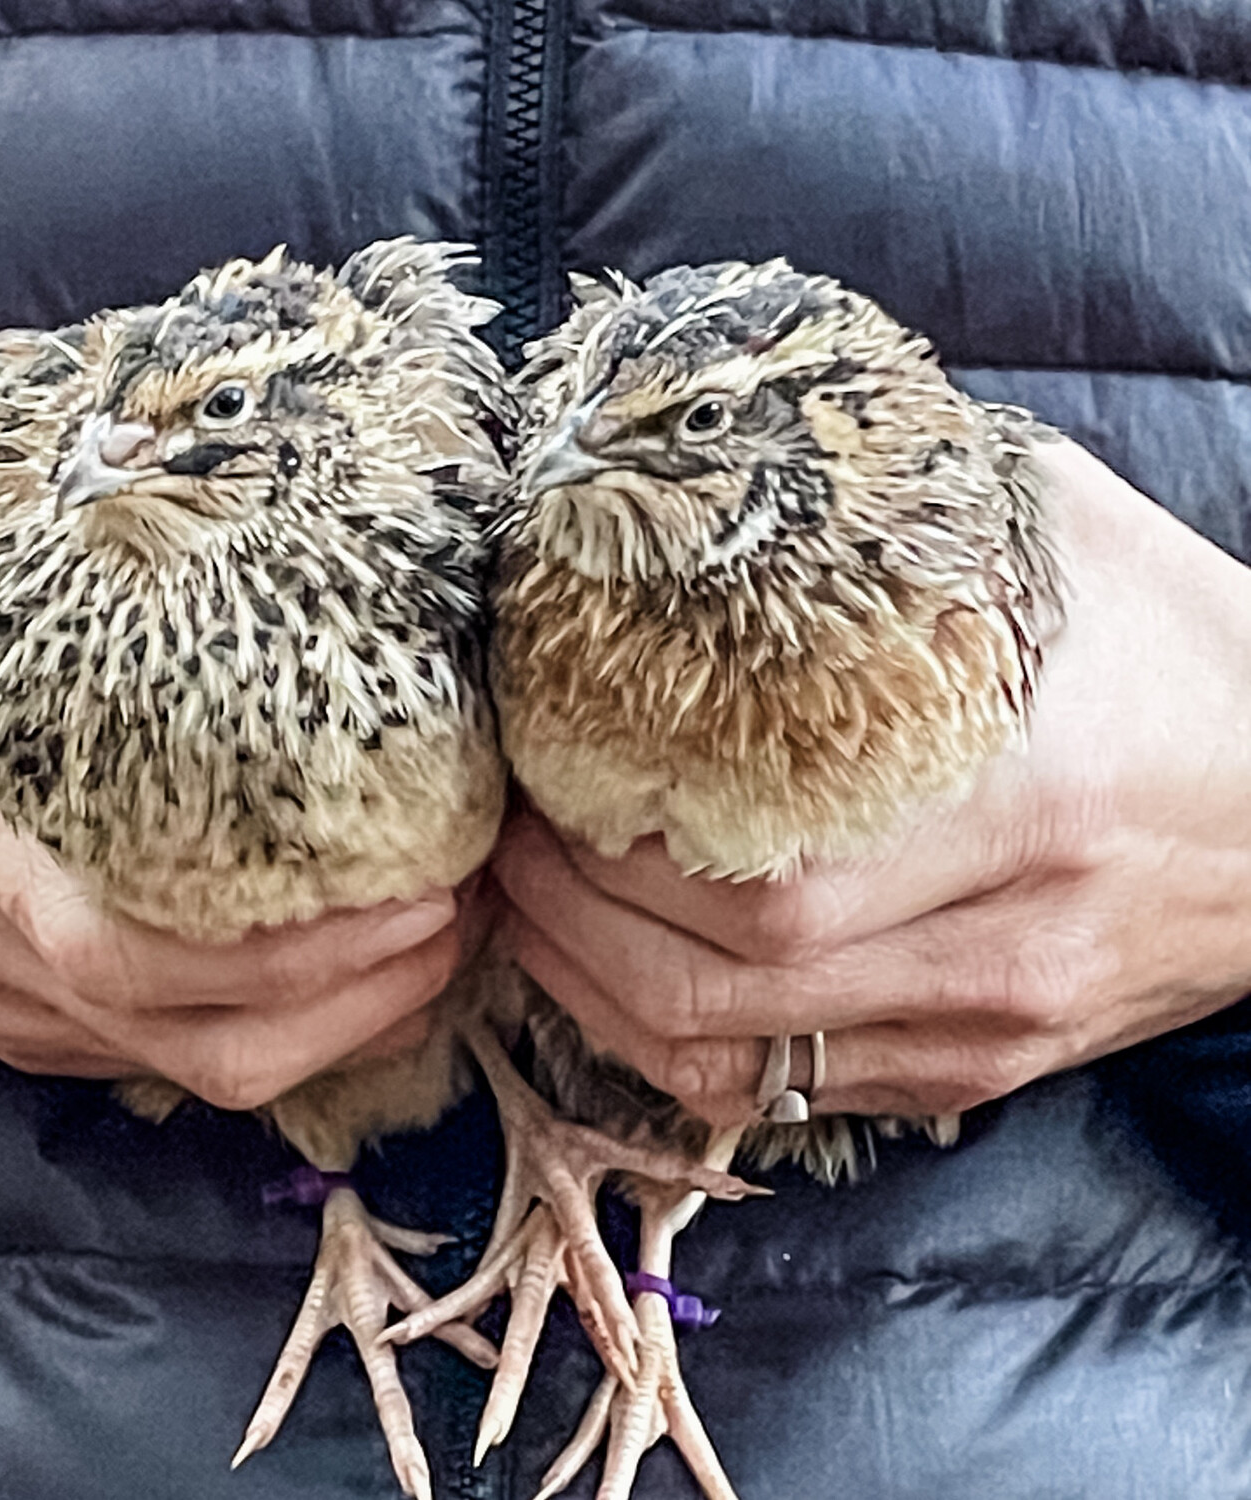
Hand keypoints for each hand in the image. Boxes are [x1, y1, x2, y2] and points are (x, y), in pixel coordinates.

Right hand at [0, 438, 470, 1108]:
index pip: (137, 933)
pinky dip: (266, 1030)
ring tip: (431, 942)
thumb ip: (92, 469)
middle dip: (360, 986)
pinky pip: (147, 1056)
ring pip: (182, 1061)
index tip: (427, 880)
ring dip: (334, 1021)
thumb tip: (258, 415)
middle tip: (465, 902)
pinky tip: (338, 973)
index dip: (298, 940)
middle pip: (192, 1024)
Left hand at [493, 438, 1250, 1128]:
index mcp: (1011, 799)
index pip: (755, 878)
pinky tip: (626, 986)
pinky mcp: (977, 1072)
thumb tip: (723, 471)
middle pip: (715, 986)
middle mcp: (989, 940)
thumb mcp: (1053, 538)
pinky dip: (678, 1051)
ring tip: (535, 920)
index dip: (609, 850)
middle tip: (506, 852)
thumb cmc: (1177, 653)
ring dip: (599, 999)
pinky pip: (791, 1098)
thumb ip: (890, 517)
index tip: (539, 785)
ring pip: (734, 1066)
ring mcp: (981, 1024)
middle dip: (569, 925)